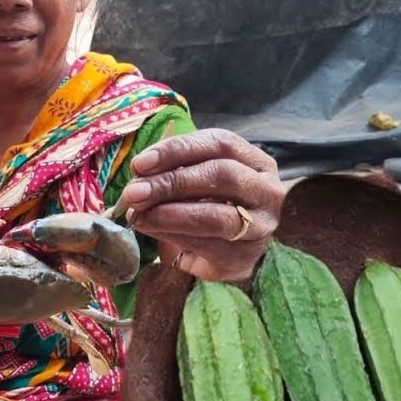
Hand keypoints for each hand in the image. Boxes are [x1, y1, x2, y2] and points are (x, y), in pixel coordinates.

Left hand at [116, 128, 284, 281]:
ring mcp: (261, 226)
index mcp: (255, 162)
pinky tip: (151, 230)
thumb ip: (174, 170)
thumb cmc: (209, 204)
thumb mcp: (196, 179)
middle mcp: (266, 191)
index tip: (141, 163)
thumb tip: (139, 175)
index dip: (177, 150)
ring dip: (169, 214)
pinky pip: (206, 245)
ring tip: (138, 215)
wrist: (227, 253)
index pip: (219, 143)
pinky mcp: (245, 256)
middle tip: (134, 193)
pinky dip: (173, 236)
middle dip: (171, 183)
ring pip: (215, 216)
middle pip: (220, 175)